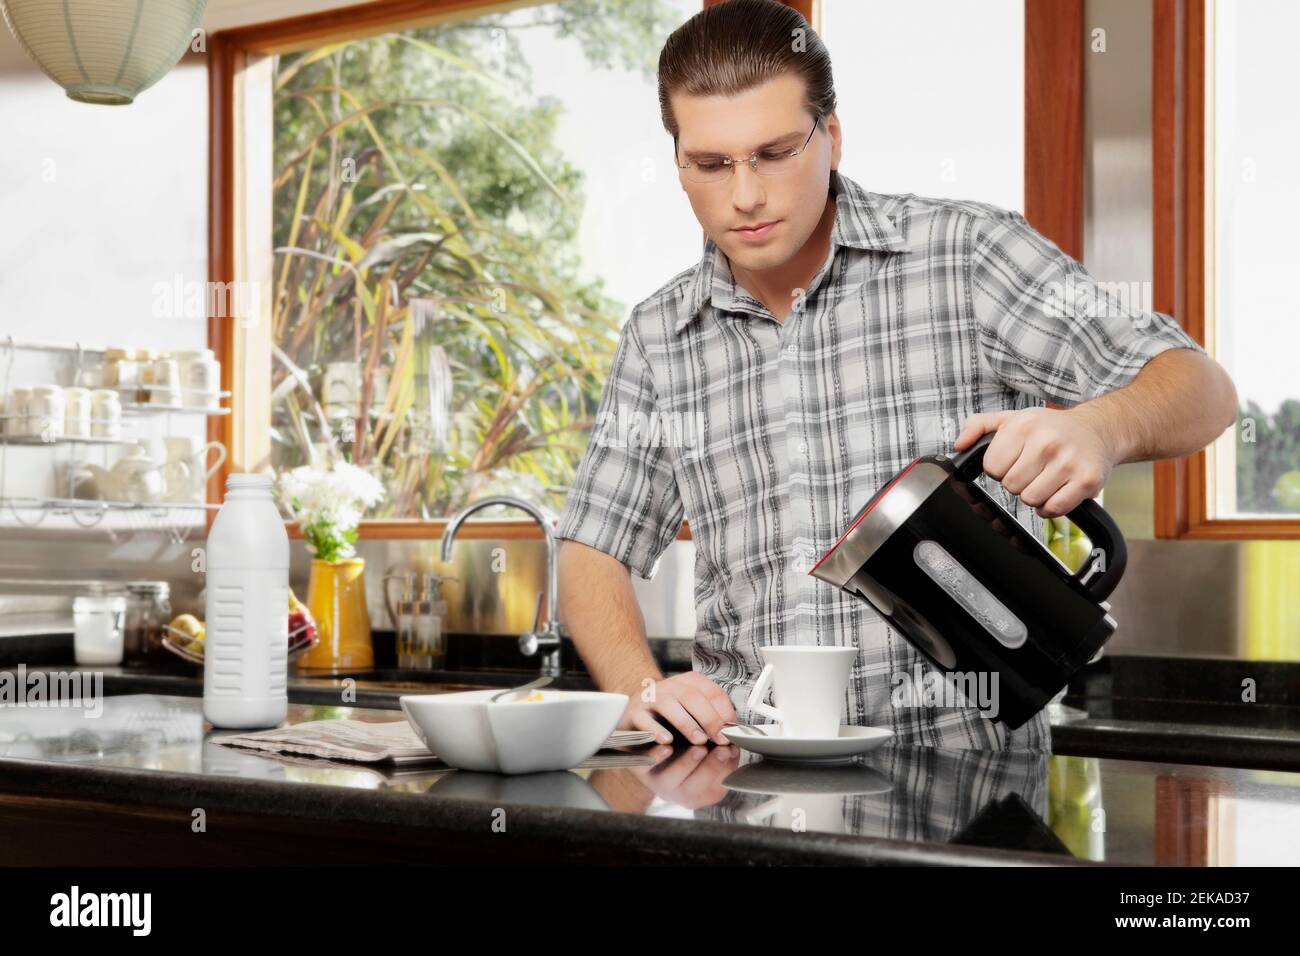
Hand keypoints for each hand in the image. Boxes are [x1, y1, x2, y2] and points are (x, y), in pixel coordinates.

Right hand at [618, 671, 736, 745]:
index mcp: (689, 683)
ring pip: (669, 704)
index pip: (712, 691)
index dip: (725, 711)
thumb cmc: (671, 720)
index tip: (732, 730)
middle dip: (710, 718)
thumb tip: (732, 734)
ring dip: (686, 723)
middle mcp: (669, 686)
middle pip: (692, 696)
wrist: (636, 718)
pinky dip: (656, 730)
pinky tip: (667, 741)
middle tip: (721, 739)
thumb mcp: (693, 714)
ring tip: (699, 741)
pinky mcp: (634, 713)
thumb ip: (712, 719)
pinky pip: (644, 719)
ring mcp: (650, 698)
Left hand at [953, 407, 1118, 517]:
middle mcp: (1046, 443)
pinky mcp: (1086, 481)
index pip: (992, 467)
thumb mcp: (1012, 418)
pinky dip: (1051, 507)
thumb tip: (959, 445)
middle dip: (1017, 482)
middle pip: (1011, 486)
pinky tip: (1056, 491)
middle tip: (1033, 470)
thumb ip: (978, 427)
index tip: (1014, 460)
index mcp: (1023, 427)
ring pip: (1031, 499)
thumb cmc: (1050, 428)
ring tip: (1045, 478)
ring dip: (1035, 494)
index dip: (1000, 468)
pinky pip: (1054, 509)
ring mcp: (1068, 462)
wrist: (1096, 430)